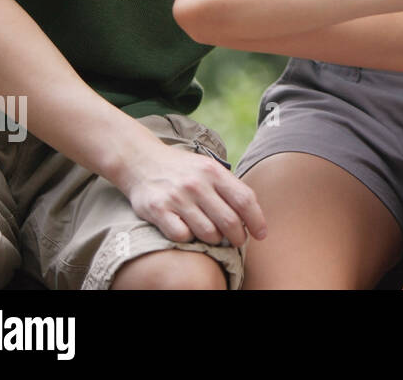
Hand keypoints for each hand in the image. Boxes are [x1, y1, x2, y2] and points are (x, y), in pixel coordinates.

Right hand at [117, 142, 266, 247]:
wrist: (141, 160)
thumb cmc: (182, 169)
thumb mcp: (208, 167)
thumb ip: (228, 186)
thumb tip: (251, 214)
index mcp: (214, 171)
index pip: (244, 199)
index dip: (256, 220)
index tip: (261, 234)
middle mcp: (197, 184)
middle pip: (229, 221)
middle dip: (238, 237)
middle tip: (237, 241)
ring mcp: (177, 197)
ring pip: (208, 232)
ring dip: (215, 240)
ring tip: (214, 236)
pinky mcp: (158, 210)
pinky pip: (182, 235)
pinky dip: (189, 238)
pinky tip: (188, 231)